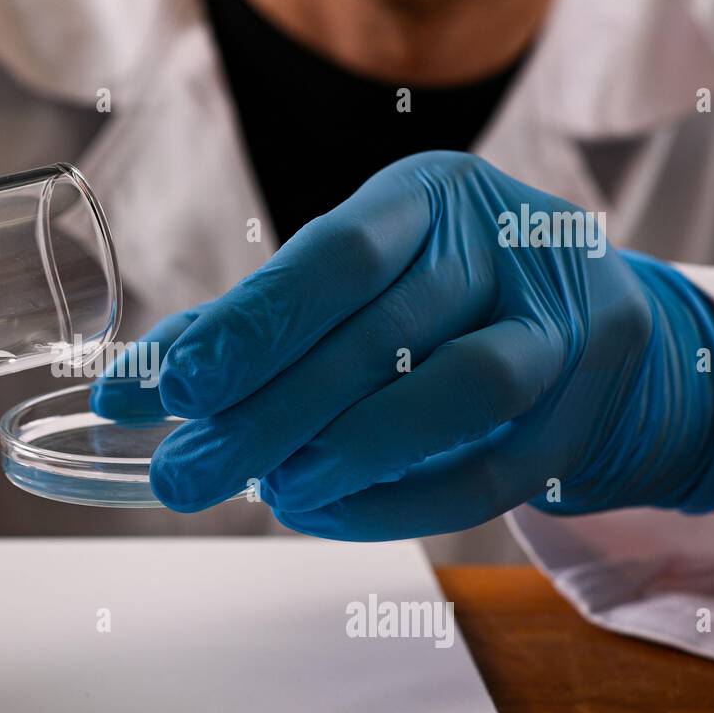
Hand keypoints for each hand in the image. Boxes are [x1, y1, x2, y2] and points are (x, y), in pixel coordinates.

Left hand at [97, 152, 713, 539]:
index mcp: (427, 198)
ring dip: (350, 452)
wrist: (585, 327)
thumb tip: (128, 392)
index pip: (337, 257)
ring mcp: (562, 327)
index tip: (173, 388)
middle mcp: (505, 244)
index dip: (254, 326)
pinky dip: (396, 505)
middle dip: (269, 413)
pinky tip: (322, 514)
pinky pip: (489, 475)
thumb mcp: (346, 285)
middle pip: (382, 333)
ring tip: (269, 493)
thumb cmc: (431, 299)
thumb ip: (244, 329)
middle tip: (184, 475)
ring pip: (461, 392)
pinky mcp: (582, 413)